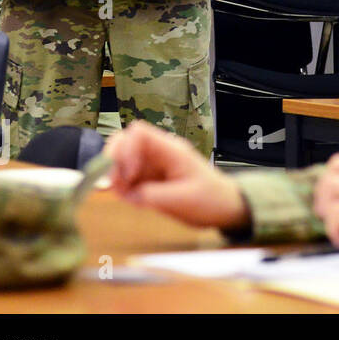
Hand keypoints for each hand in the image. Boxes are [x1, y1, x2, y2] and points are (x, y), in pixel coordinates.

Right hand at [106, 120, 249, 229]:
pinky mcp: (148, 179)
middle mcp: (158, 153)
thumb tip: (129, 193)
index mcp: (170, 150)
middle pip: (123, 142)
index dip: (126, 149)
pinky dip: (122, 187)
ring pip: (120, 160)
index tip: (130, 174)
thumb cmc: (211, 199)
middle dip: (114, 162)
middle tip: (119, 186)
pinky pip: (125, 177)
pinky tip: (134, 200)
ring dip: (116, 177)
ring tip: (129, 197)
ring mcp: (151, 165)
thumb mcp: (183, 200)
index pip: (138, 132)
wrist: (224, 207)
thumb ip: (153, 195)